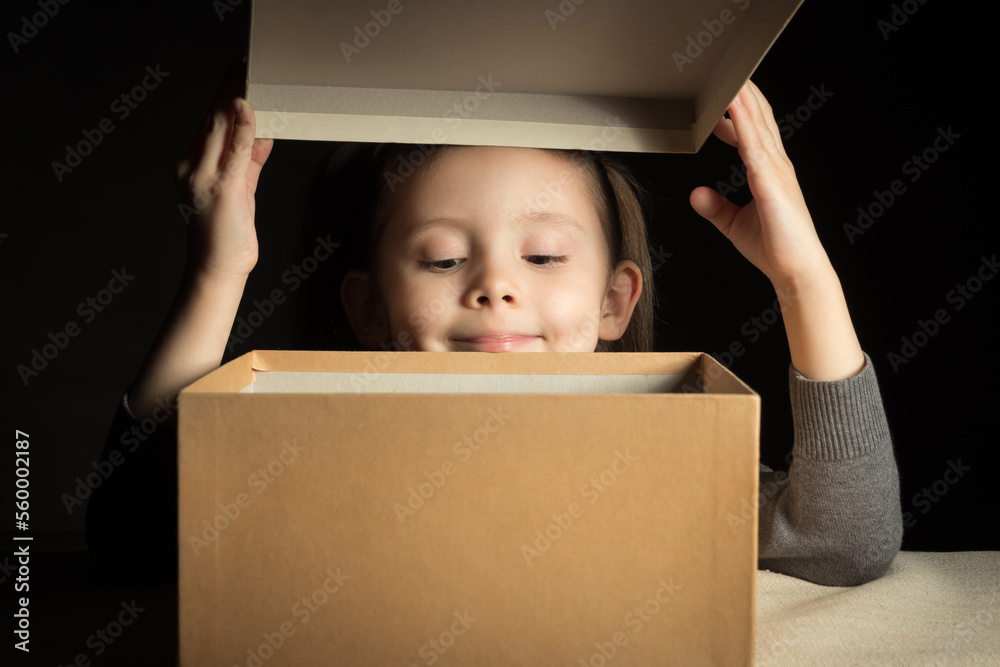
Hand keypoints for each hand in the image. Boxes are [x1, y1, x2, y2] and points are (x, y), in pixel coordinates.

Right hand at [174, 57, 273, 279]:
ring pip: (219, 127)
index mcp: (194, 165)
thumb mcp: (240, 190)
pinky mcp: (222, 188)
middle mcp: (193, 167)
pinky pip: (234, 151)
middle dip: (228, 88)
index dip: (223, 96)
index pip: (209, 123)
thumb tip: (261, 134)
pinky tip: (247, 108)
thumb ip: (248, 161)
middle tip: (245, 64)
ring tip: (247, 75)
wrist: (217, 269)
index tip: (238, 75)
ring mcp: (204, 177)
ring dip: (234, 97)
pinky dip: (241, 127)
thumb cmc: (227, 235)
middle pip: (212, 118)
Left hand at [689, 80, 831, 286]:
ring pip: (757, 124)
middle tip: (725, 71)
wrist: (796, 270)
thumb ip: (716, 207)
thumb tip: (696, 194)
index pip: (752, 131)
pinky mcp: (770, 182)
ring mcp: (775, 170)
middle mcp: (775, 164)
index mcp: (768, 171)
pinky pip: (754, 146)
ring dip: (742, 98)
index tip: (720, 98)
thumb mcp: (734, 224)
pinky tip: (731, 108)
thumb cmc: (775, 248)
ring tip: (728, 75)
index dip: (737, 111)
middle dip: (743, 93)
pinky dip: (742, 124)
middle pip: (758, 118)